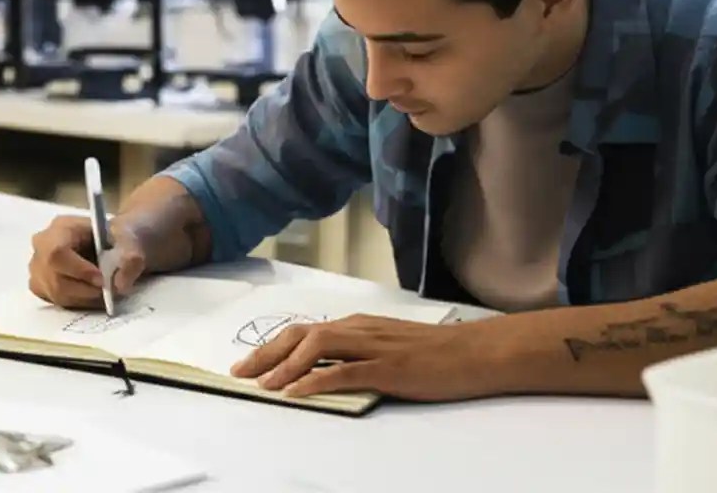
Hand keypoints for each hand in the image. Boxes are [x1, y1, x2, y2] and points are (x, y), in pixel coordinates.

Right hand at [28, 215, 146, 308]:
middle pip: (54, 277)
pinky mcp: (41, 285)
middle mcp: (42, 246)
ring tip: (104, 291)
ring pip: (56, 293)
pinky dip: (79, 302)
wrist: (112, 246)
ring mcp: (38, 267)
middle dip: (84, 289)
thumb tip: (120, 285)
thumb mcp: (131, 242)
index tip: (102, 280)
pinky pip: (56, 301)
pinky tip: (92, 293)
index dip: (78, 270)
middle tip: (107, 290)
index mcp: (61, 227)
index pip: (57, 252)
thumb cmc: (117, 239)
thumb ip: (130, 259)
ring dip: (84, 298)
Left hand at [230, 315, 503, 401]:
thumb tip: (323, 369)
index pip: (303, 331)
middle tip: (239, 373)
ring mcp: (372, 347)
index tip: (248, 364)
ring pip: (316, 348)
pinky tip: (296, 393)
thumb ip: (356, 352)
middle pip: (299, 335)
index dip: (272, 347)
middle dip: (265, 354)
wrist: (477, 352)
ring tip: (263, 385)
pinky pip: (343, 372)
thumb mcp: (387, 346)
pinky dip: (315, 381)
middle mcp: (358, 329)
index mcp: (356, 324)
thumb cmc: (436, 352)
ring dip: (284, 367)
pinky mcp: (387, 368)